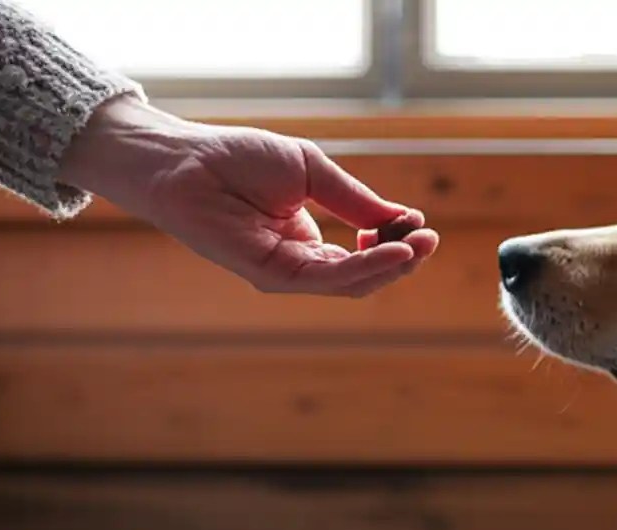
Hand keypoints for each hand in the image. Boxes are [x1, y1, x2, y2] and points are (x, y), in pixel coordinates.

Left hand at [59, 97, 437, 296]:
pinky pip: (329, 278)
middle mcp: (299, 262)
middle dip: (402, 259)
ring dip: (391, 266)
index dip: (395, 241)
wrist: (187, 162)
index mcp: (307, 238)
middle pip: (364, 275)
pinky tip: (391, 250)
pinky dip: (365, 266)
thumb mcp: (313, 172)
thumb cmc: (238, 159)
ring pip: (353, 283)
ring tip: (418, 244)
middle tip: (429, 239)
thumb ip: (354, 200)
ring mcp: (286, 272)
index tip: (419, 224)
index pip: (364, 252)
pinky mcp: (273, 275)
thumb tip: (399, 220)